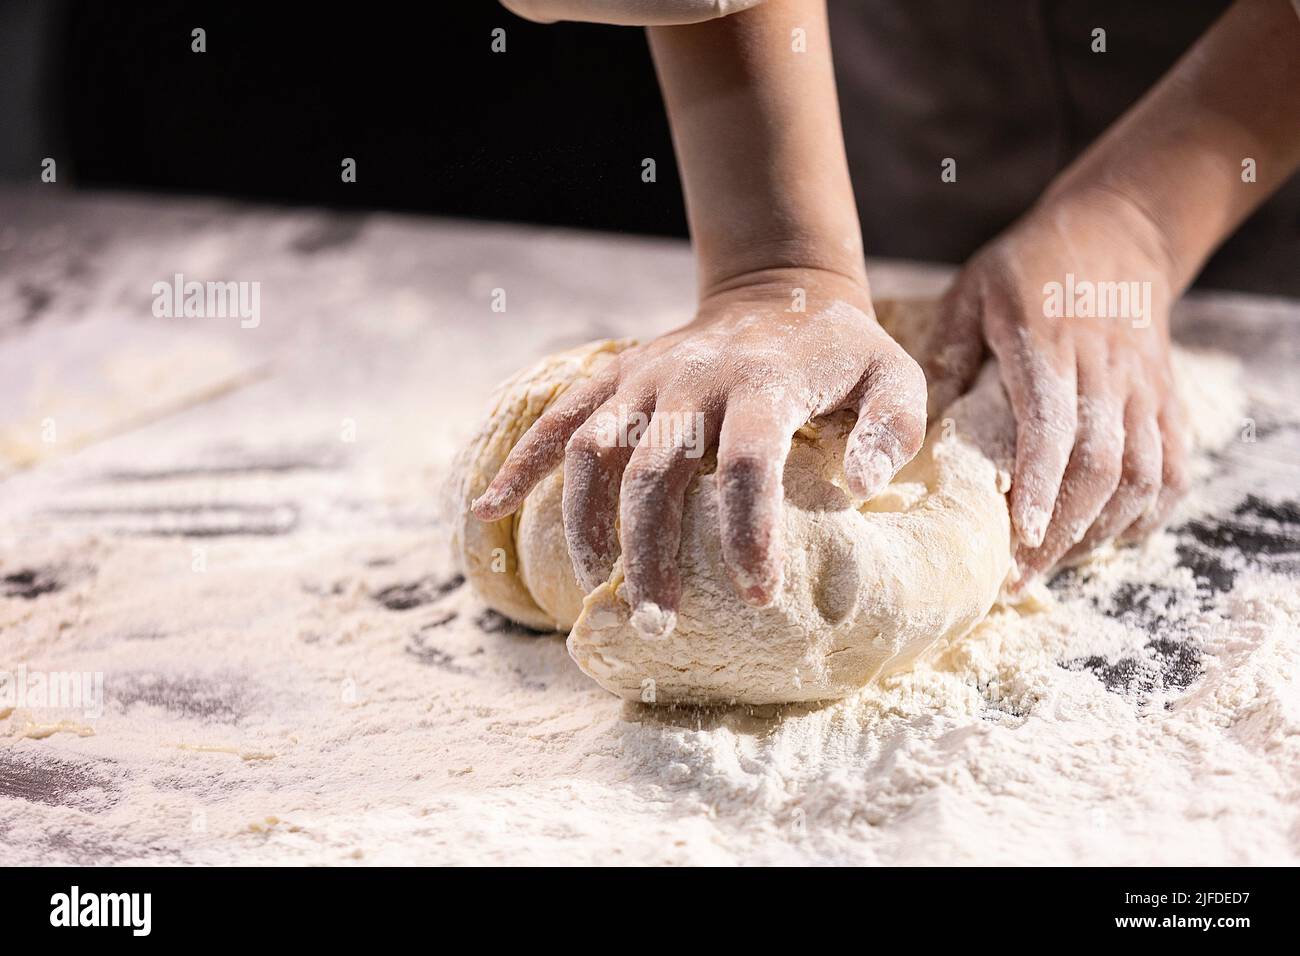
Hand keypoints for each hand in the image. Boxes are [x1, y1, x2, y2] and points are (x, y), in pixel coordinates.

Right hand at [473, 268, 926, 631]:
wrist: (779, 294)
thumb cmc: (841, 355)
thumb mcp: (893, 377)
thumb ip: (890, 430)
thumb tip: (859, 489)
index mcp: (763, 384)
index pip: (747, 464)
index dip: (747, 532)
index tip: (755, 596)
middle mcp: (692, 381)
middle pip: (654, 472)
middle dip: (651, 554)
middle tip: (658, 625)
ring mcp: (644, 377)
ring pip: (593, 450)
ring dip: (586, 525)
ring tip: (597, 591)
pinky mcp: (614, 377)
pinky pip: (555, 418)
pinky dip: (519, 462)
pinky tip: (487, 510)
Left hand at [924, 187, 1188, 588]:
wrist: (1120, 231)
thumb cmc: (1030, 267)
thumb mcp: (972, 292)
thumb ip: (946, 354)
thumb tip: (915, 428)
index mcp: (1050, 345)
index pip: (1051, 426)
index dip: (1037, 486)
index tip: (1015, 538)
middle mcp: (1106, 373)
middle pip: (1099, 468)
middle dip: (1058, 533)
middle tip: (1014, 580)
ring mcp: (1144, 390)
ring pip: (1141, 478)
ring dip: (1097, 534)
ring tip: (1049, 569)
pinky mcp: (1166, 401)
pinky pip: (1172, 471)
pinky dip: (1144, 516)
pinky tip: (1105, 542)